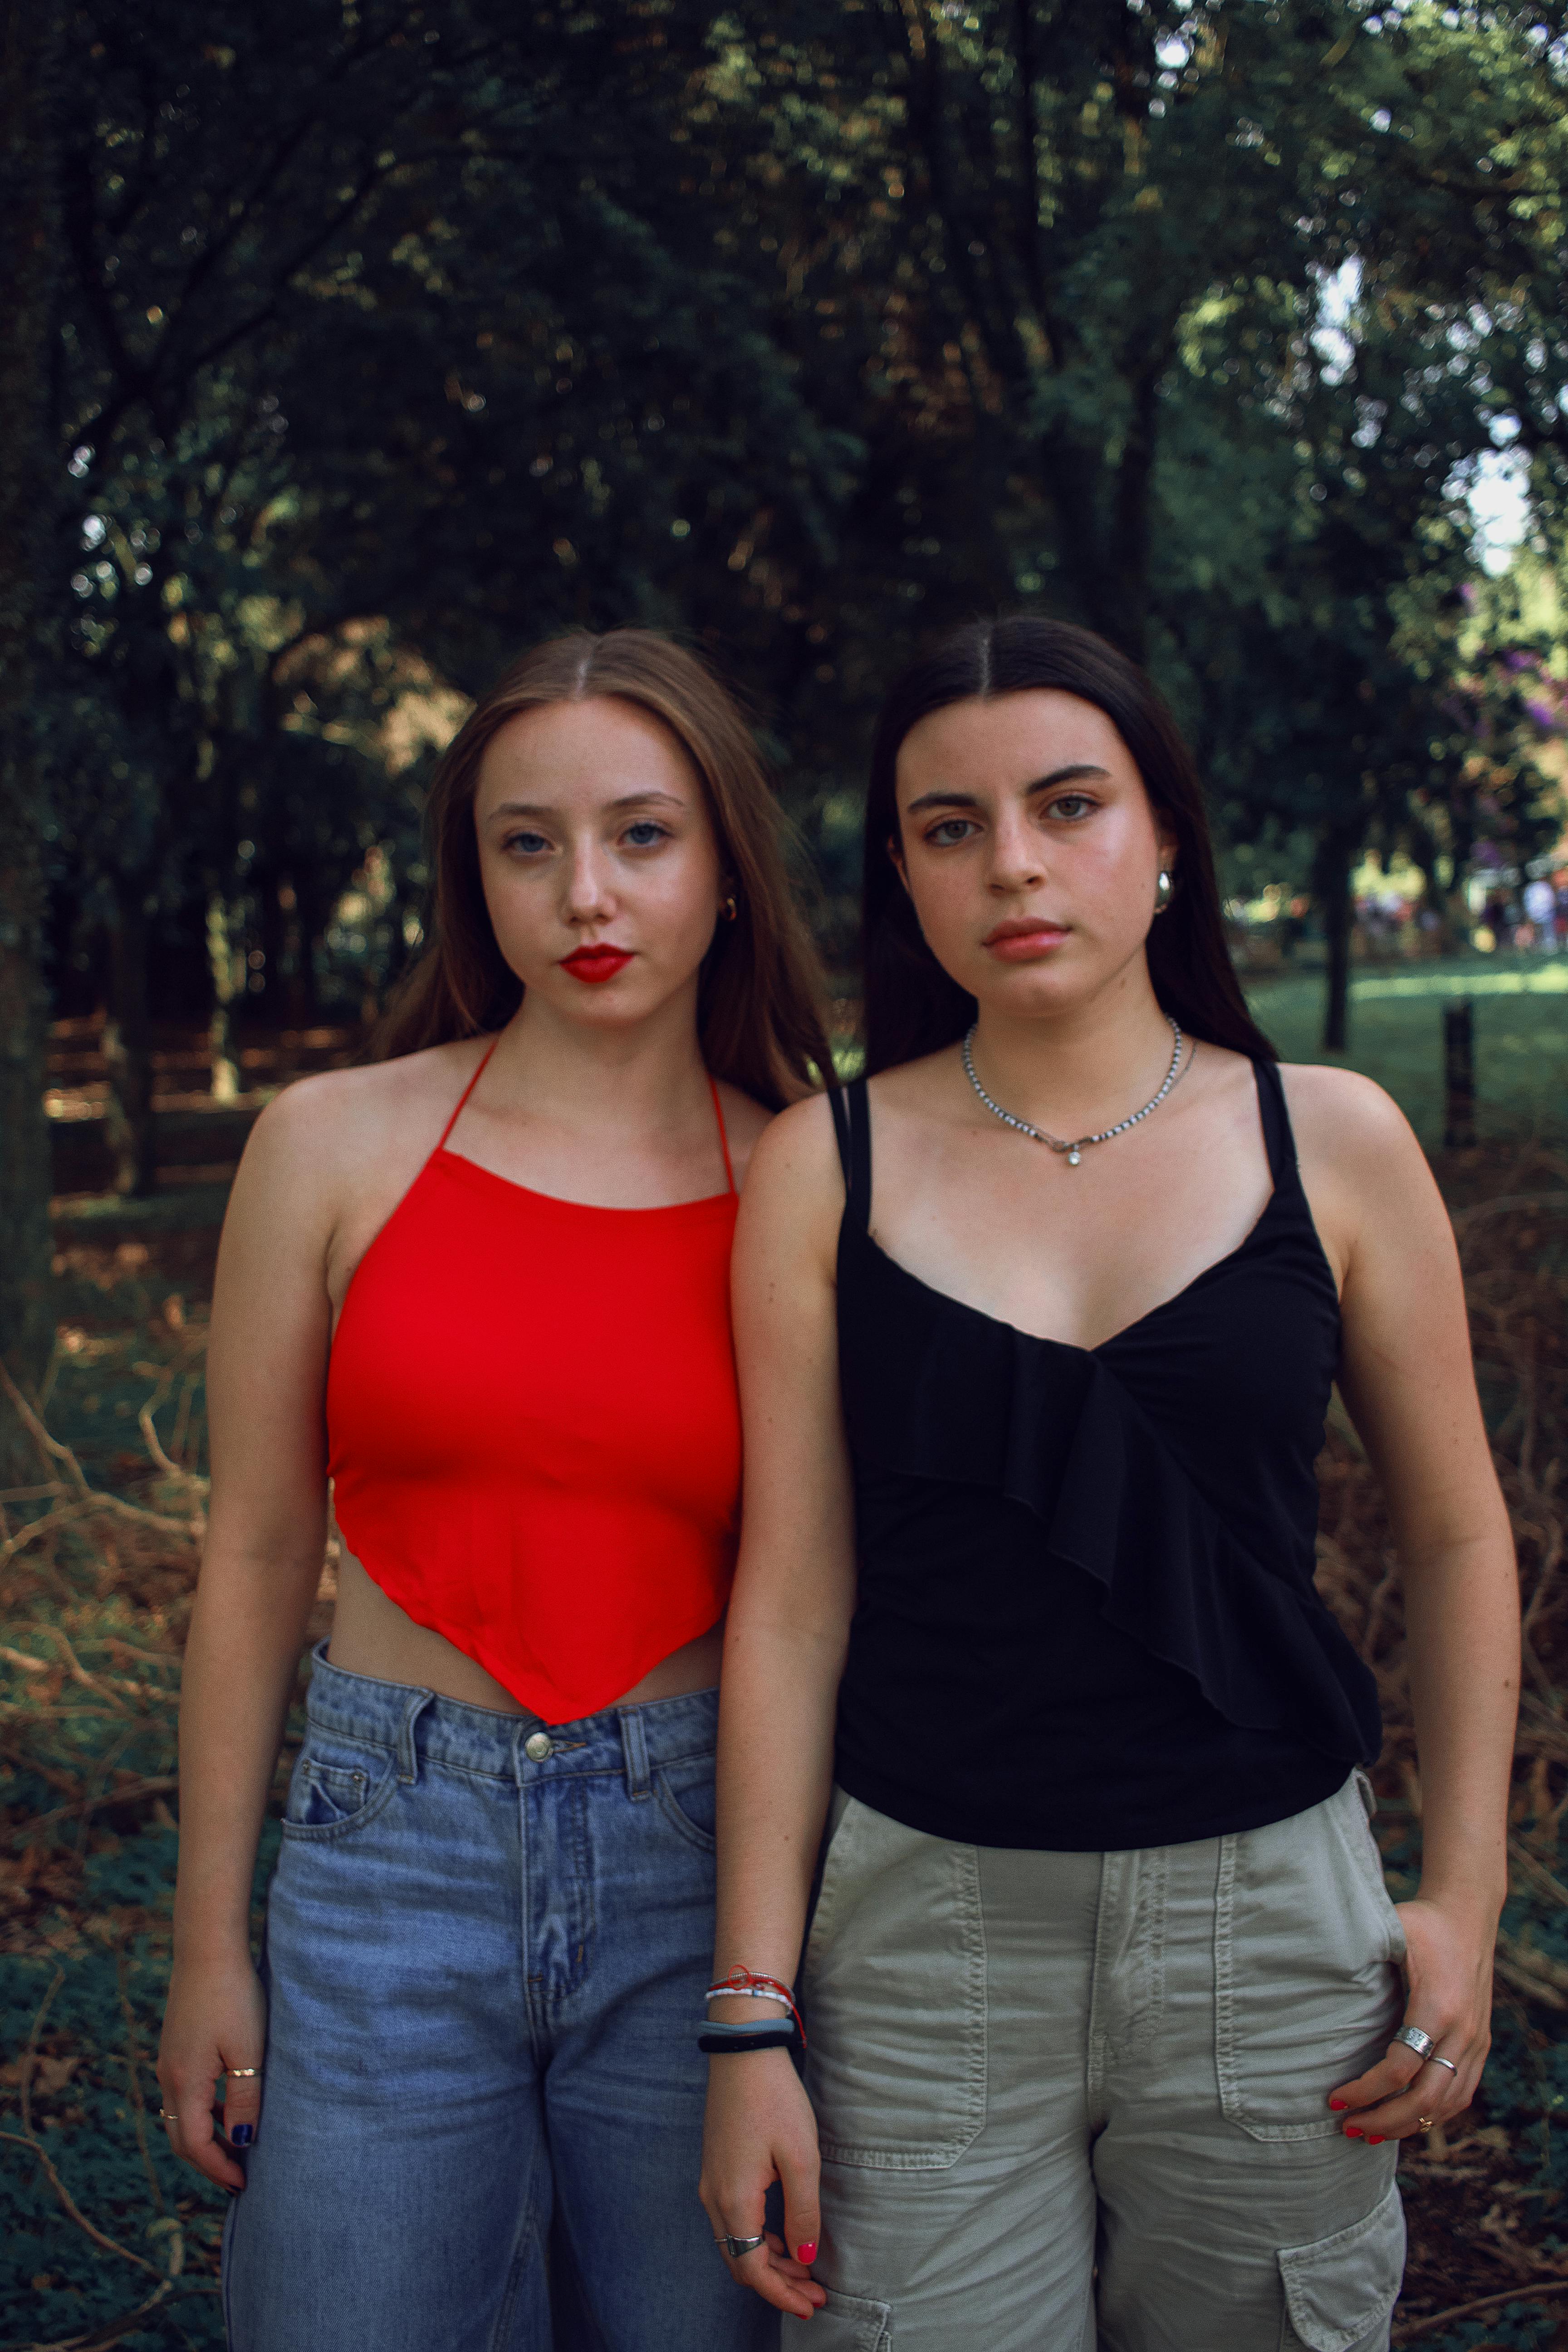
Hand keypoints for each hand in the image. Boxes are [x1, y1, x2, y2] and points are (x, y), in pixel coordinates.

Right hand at [156, 1953, 267, 2190]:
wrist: (207, 1949)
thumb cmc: (233, 1996)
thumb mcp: (248, 2051)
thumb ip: (245, 2098)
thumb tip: (242, 2142)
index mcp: (185, 2083)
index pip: (195, 2146)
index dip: (218, 2169)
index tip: (244, 2184)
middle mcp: (169, 2077)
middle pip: (182, 2138)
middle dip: (209, 2161)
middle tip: (239, 2175)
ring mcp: (168, 2061)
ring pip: (181, 2116)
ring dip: (205, 2137)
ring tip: (237, 2146)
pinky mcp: (175, 2046)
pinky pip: (183, 2095)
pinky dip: (202, 2112)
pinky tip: (226, 2106)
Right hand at [699, 2050, 828, 2318]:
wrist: (743, 2051)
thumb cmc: (775, 2099)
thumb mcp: (802, 2157)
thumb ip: (803, 2212)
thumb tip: (804, 2257)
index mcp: (734, 2199)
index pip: (752, 2269)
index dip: (781, 2294)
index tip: (812, 2306)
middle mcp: (714, 2197)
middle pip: (741, 2261)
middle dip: (778, 2283)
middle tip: (815, 2293)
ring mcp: (711, 2181)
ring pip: (736, 2242)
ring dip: (769, 2261)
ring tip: (805, 2269)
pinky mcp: (717, 2167)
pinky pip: (732, 2219)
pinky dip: (758, 2237)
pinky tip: (784, 2235)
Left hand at [1327, 1894, 1493, 2143]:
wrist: (1469, 1914)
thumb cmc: (1421, 1922)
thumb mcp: (1390, 1931)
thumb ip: (1359, 1955)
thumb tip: (1308, 1969)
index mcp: (1437, 2008)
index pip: (1400, 2068)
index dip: (1365, 2090)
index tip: (1334, 2099)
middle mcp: (1462, 2033)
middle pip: (1425, 2099)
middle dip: (1384, 2120)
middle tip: (1348, 2128)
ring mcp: (1476, 2042)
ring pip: (1446, 2104)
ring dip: (1408, 2125)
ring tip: (1371, 2132)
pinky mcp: (1481, 2045)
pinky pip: (1461, 2093)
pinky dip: (1434, 2114)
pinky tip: (1406, 2120)